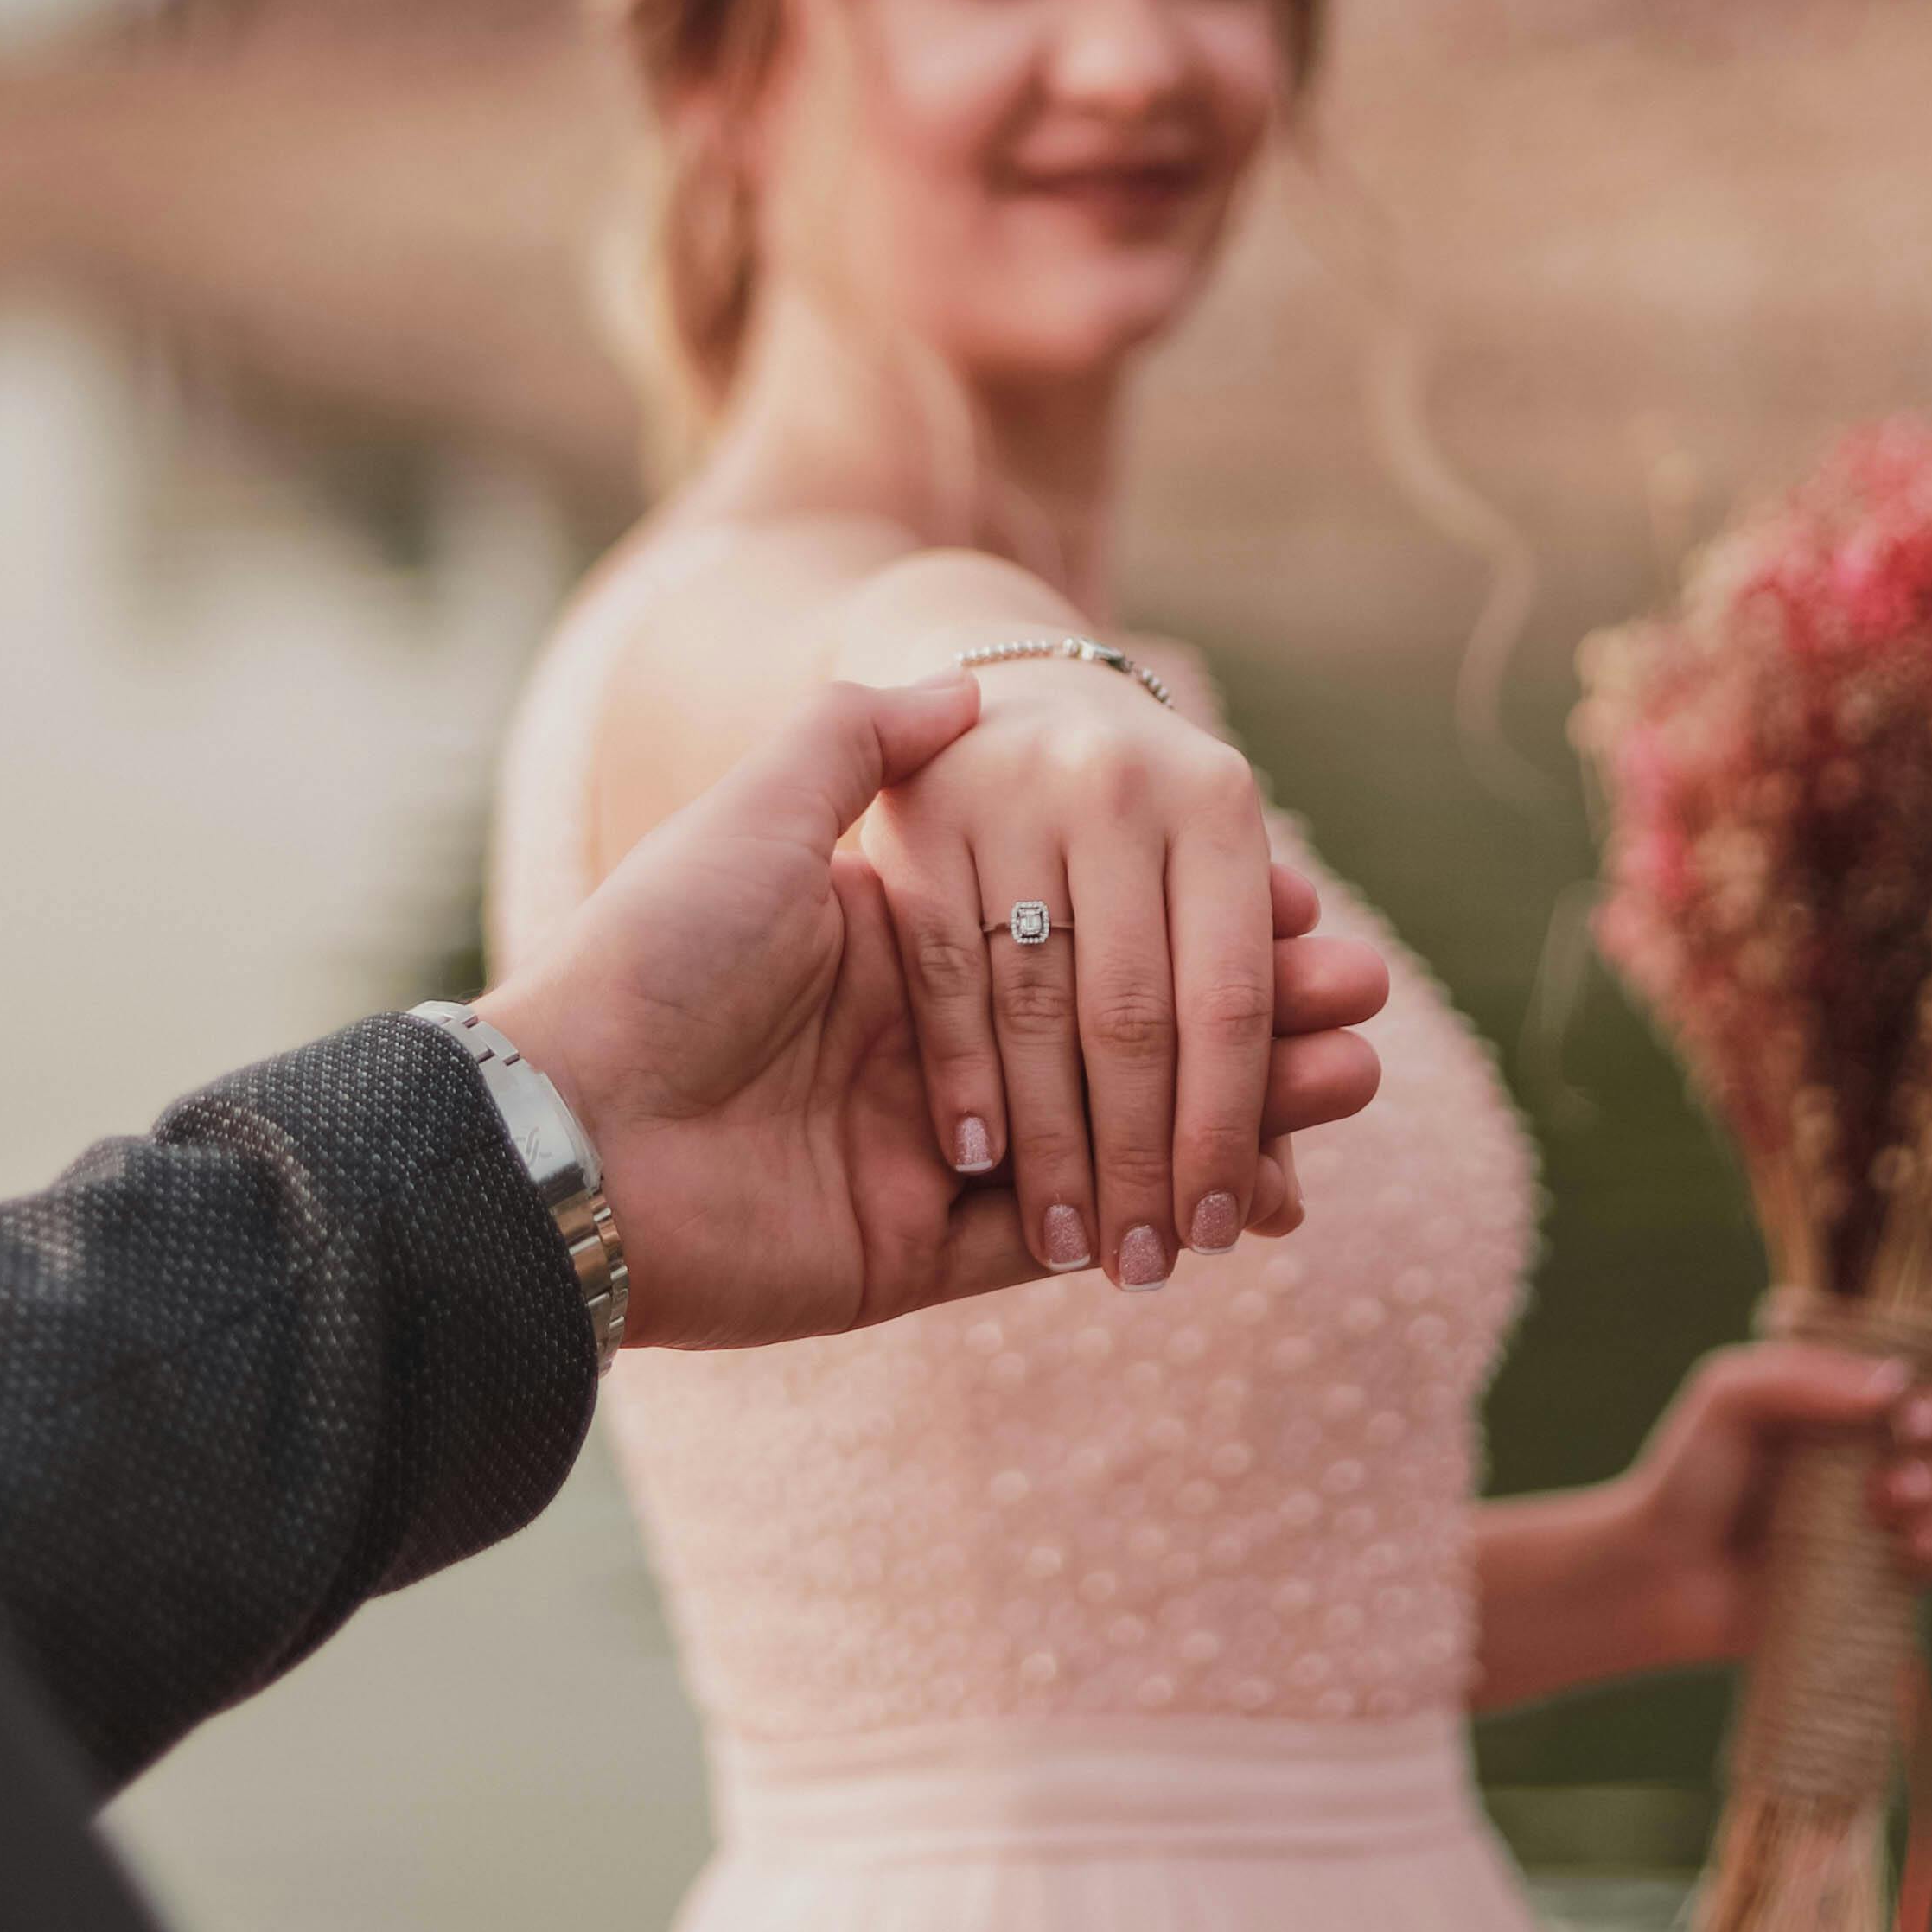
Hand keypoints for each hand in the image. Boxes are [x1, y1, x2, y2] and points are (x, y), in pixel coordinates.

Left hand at [485, 679, 1382, 1350]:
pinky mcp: (924, 1252)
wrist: (561, 1128)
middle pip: (1134, 1031)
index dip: (1203, 922)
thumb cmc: (653, 955)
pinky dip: (1173, 1200)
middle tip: (1371, 1004)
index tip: (1318, 907)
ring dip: (1245, 1109)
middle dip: (1257, 1020)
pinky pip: (1074, 1231)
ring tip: (1357, 1078)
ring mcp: (936, 1152)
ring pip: (1128, 1129)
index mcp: (905, 942)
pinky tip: (1271, 1177)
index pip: (1097, 928)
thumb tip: (959, 678)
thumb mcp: (756, 817)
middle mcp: (934, 1043)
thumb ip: (860, 741)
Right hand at [850, 648, 1367, 1289]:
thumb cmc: (1130, 838)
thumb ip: (1238, 1045)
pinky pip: (946, 974)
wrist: (1006, 690)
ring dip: (1056, 1144)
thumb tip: (1285, 1212)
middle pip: (1136, 1013)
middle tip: (1145, 1268)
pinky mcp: (919, 816)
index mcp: (1217, 799)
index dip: (1230, 1128)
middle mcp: (1119, 783)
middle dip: (1143, 1161)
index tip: (1224, 1233)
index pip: (1230, 996)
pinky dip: (968, 1075)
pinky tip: (983, 1163)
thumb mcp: (1199, 897)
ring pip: (1039, 1004)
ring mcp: (1011, 791)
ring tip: (1071, 1244)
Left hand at [1609, 1312, 1931, 1682]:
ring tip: (1884, 1494)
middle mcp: (1891, 1432)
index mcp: (1857, 1374)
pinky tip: (1905, 1543)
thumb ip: (1805, 1374)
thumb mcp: (1730, 1394)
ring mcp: (1902, 1499)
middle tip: (1904, 1427)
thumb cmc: (1691, 1469)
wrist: (1667, 1573)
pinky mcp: (1901, 1565)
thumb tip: (1897, 1386)